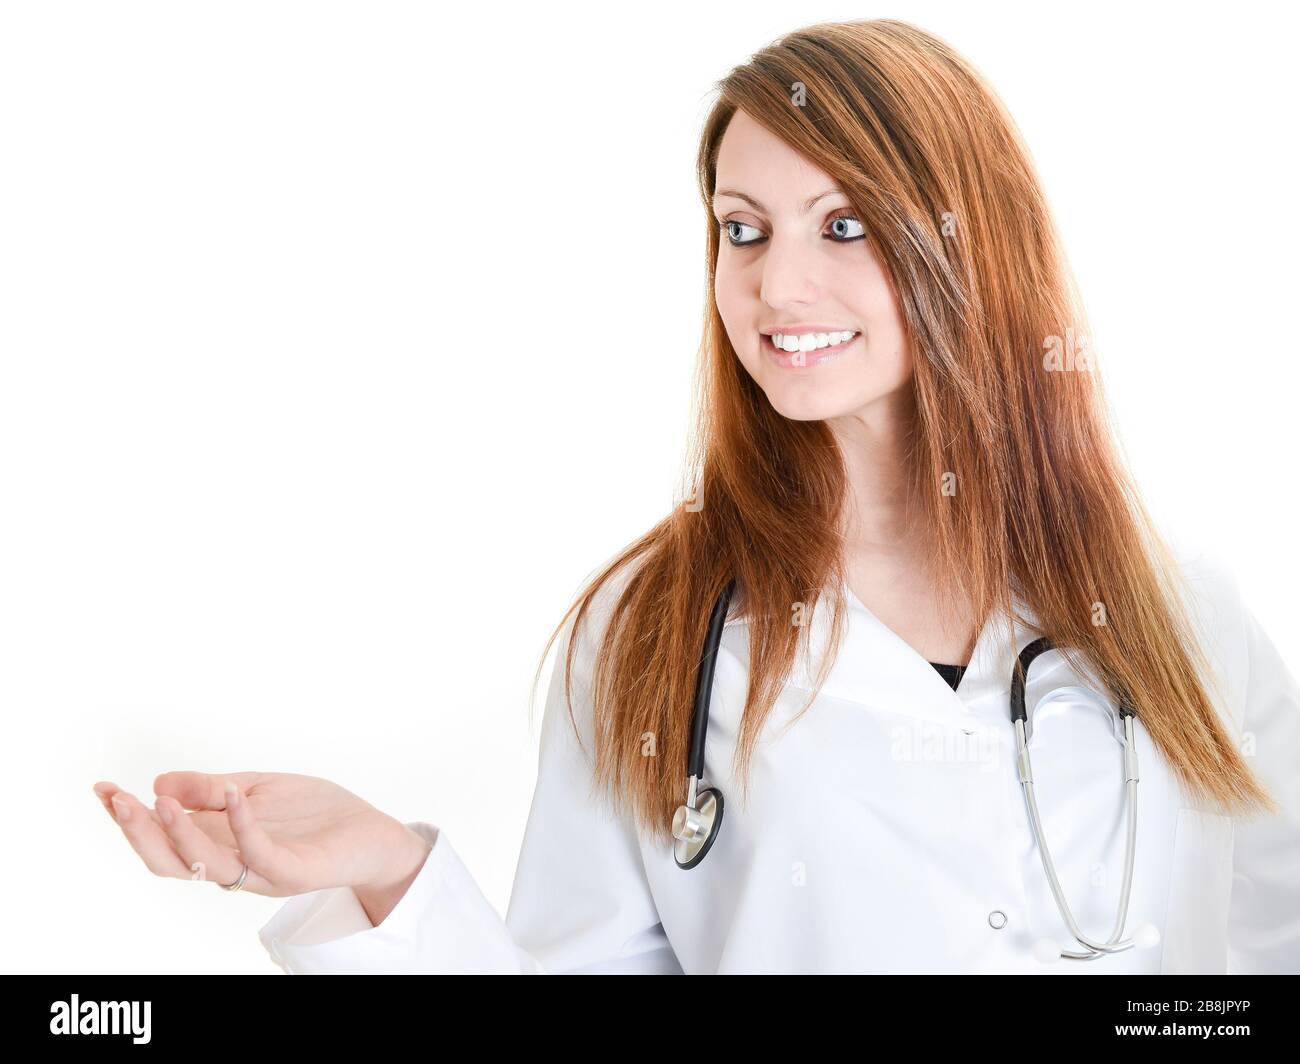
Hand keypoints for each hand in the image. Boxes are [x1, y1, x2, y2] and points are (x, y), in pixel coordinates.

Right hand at [92, 772, 431, 898]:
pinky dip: (242, 824)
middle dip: (137, 832)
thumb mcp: (257, 789)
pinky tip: (232, 794)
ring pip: (206, 865)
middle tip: (115, 799)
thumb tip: (158, 783)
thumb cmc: (317, 815)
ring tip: (159, 801)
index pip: (164, 840)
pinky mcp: (294, 872)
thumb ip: (210, 789)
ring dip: (179, 834)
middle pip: (170, 861)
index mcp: (220, 844)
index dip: (130, 819)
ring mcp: (262, 872)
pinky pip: (260, 855)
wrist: (375, 836)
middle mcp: (234, 865)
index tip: (102, 789)